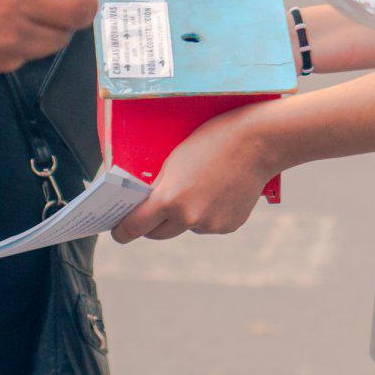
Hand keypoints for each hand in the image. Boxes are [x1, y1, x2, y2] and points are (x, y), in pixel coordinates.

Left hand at [111, 103, 278, 242]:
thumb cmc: (212, 141)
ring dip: (186, 215)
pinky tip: (219, 191)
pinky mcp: (228, 226)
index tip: (118, 233)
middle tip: (153, 212)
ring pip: (187, 226)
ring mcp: (210, 225)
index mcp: (170, 199)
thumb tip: (149, 207)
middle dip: (153, 224)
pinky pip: (209, 224)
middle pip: (159, 233)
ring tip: (200, 186)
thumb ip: (160, 188)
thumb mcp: (174, 161)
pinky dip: (208, 213)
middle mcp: (189, 218)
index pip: (135, 226)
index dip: (123, 231)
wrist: (257, 143)